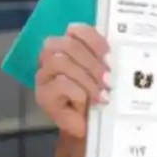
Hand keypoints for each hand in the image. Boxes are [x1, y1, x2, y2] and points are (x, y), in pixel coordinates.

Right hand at [34, 23, 109, 138]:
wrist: (87, 126)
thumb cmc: (95, 95)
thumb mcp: (103, 73)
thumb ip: (104, 58)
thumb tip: (114, 55)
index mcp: (67, 44)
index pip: (76, 31)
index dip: (94, 40)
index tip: (110, 56)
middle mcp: (51, 55)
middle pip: (68, 45)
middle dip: (92, 62)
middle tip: (108, 78)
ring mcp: (44, 75)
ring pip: (60, 61)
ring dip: (86, 78)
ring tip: (101, 93)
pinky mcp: (42, 94)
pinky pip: (59, 83)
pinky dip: (77, 91)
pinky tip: (86, 101)